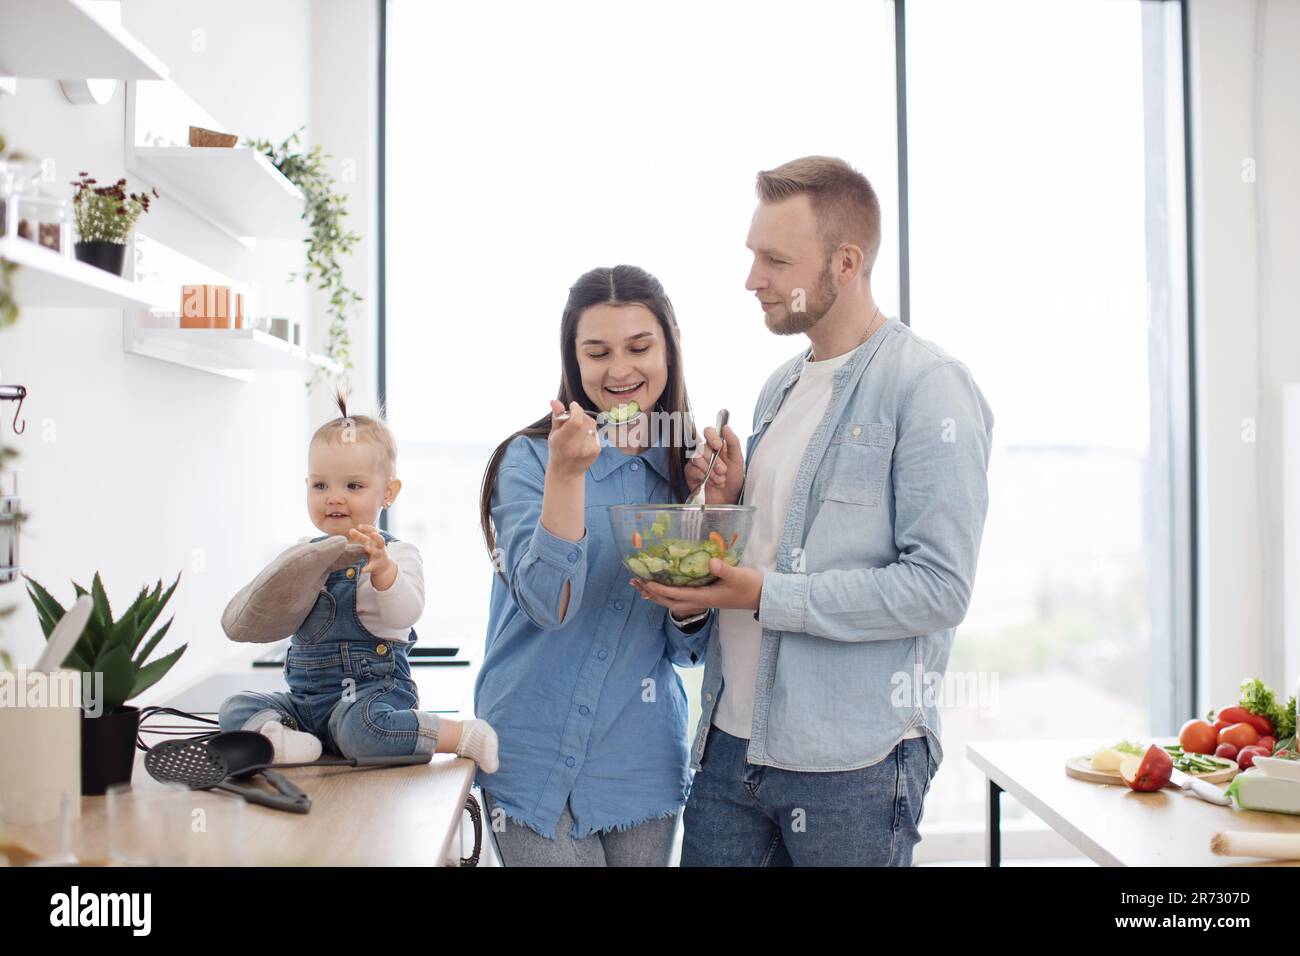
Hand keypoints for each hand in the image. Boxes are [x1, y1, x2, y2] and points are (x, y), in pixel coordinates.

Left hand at [348, 524, 395, 589]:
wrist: (383, 565)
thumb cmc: (374, 550)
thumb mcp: (369, 542)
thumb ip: (360, 537)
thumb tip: (351, 530)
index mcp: (376, 540)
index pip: (374, 532)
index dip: (368, 528)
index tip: (359, 526)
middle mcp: (379, 547)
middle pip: (380, 540)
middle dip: (377, 537)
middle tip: (372, 534)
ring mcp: (379, 556)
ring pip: (377, 552)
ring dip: (373, 549)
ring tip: (367, 547)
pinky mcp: (376, 565)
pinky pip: (371, 566)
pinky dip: (367, 568)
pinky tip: (362, 570)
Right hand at [548, 400, 601, 478]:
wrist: (566, 471)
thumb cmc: (557, 449)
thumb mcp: (553, 433)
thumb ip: (556, 417)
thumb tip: (554, 401)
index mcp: (562, 441)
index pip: (576, 421)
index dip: (576, 410)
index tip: (573, 406)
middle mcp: (576, 446)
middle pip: (586, 420)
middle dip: (581, 415)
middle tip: (574, 419)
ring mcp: (587, 450)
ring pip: (592, 425)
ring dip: (586, 423)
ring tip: (578, 431)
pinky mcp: (596, 451)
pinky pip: (596, 433)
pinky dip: (591, 432)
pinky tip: (583, 439)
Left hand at [631, 559, 763, 613]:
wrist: (761, 596)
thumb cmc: (749, 585)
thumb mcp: (738, 575)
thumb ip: (724, 569)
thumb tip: (711, 562)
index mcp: (705, 597)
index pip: (677, 595)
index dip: (660, 590)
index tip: (646, 583)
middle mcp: (700, 601)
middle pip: (669, 601)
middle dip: (651, 592)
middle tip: (635, 582)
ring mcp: (701, 600)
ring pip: (672, 601)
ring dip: (655, 595)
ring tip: (640, 586)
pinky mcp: (704, 596)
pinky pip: (679, 598)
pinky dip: (666, 594)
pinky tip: (660, 589)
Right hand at [686, 423, 743, 503]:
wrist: (728, 500)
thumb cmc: (733, 482)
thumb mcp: (738, 461)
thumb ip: (733, 442)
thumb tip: (726, 427)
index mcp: (717, 446)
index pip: (709, 432)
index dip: (712, 437)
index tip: (718, 446)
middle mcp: (706, 453)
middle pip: (702, 446)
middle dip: (714, 461)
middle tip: (723, 471)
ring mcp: (696, 463)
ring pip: (697, 457)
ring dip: (710, 471)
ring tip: (719, 480)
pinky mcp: (690, 473)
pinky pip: (692, 469)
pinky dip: (703, 477)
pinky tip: (710, 483)